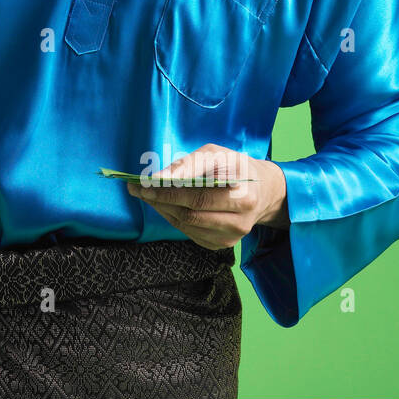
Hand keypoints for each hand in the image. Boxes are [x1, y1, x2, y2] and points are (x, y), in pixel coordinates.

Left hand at [125, 143, 288, 250]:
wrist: (261, 191)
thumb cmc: (235, 167)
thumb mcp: (218, 154)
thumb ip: (190, 163)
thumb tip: (160, 176)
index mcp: (243, 196)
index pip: (199, 197)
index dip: (169, 191)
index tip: (145, 183)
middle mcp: (240, 221)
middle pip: (190, 214)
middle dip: (160, 200)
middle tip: (137, 189)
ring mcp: (231, 236)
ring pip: (187, 225)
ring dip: (162, 209)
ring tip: (147, 195)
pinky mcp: (222, 244)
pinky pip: (190, 233)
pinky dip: (172, 218)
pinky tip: (163, 205)